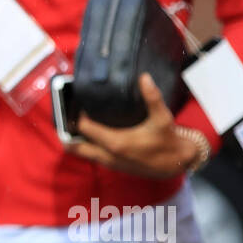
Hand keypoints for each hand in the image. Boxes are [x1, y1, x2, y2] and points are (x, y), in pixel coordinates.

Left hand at [67, 73, 199, 179]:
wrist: (178, 162)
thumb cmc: (168, 140)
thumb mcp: (162, 117)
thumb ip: (152, 97)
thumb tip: (144, 77)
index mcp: (116, 143)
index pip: (85, 129)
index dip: (76, 116)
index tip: (75, 102)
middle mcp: (108, 156)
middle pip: (74, 146)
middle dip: (66, 132)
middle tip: (64, 115)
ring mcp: (109, 163)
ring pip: (82, 153)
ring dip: (75, 139)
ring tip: (72, 121)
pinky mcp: (113, 166)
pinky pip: (91, 155)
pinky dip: (85, 145)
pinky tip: (89, 132)